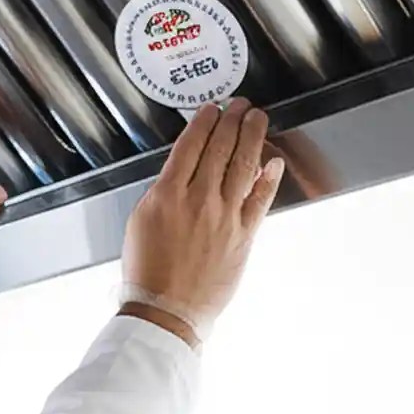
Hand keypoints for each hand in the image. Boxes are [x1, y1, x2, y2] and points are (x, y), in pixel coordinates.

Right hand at [122, 99, 283, 336]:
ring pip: (242, 165)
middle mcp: (198, 199)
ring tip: (257, 120)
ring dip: (251, 138)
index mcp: (167, 194)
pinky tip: (272, 162)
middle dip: (231, 121)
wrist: (167, 307)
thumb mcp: (140, 221)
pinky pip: (259, 199)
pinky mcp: (243, 235)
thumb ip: (161, 193)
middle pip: (219, 149)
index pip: (190, 146)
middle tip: (239, 105)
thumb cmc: (148, 271)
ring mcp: (224, 216)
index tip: (211, 108)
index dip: (204, 122)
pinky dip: (268, 177)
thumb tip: (179, 174)